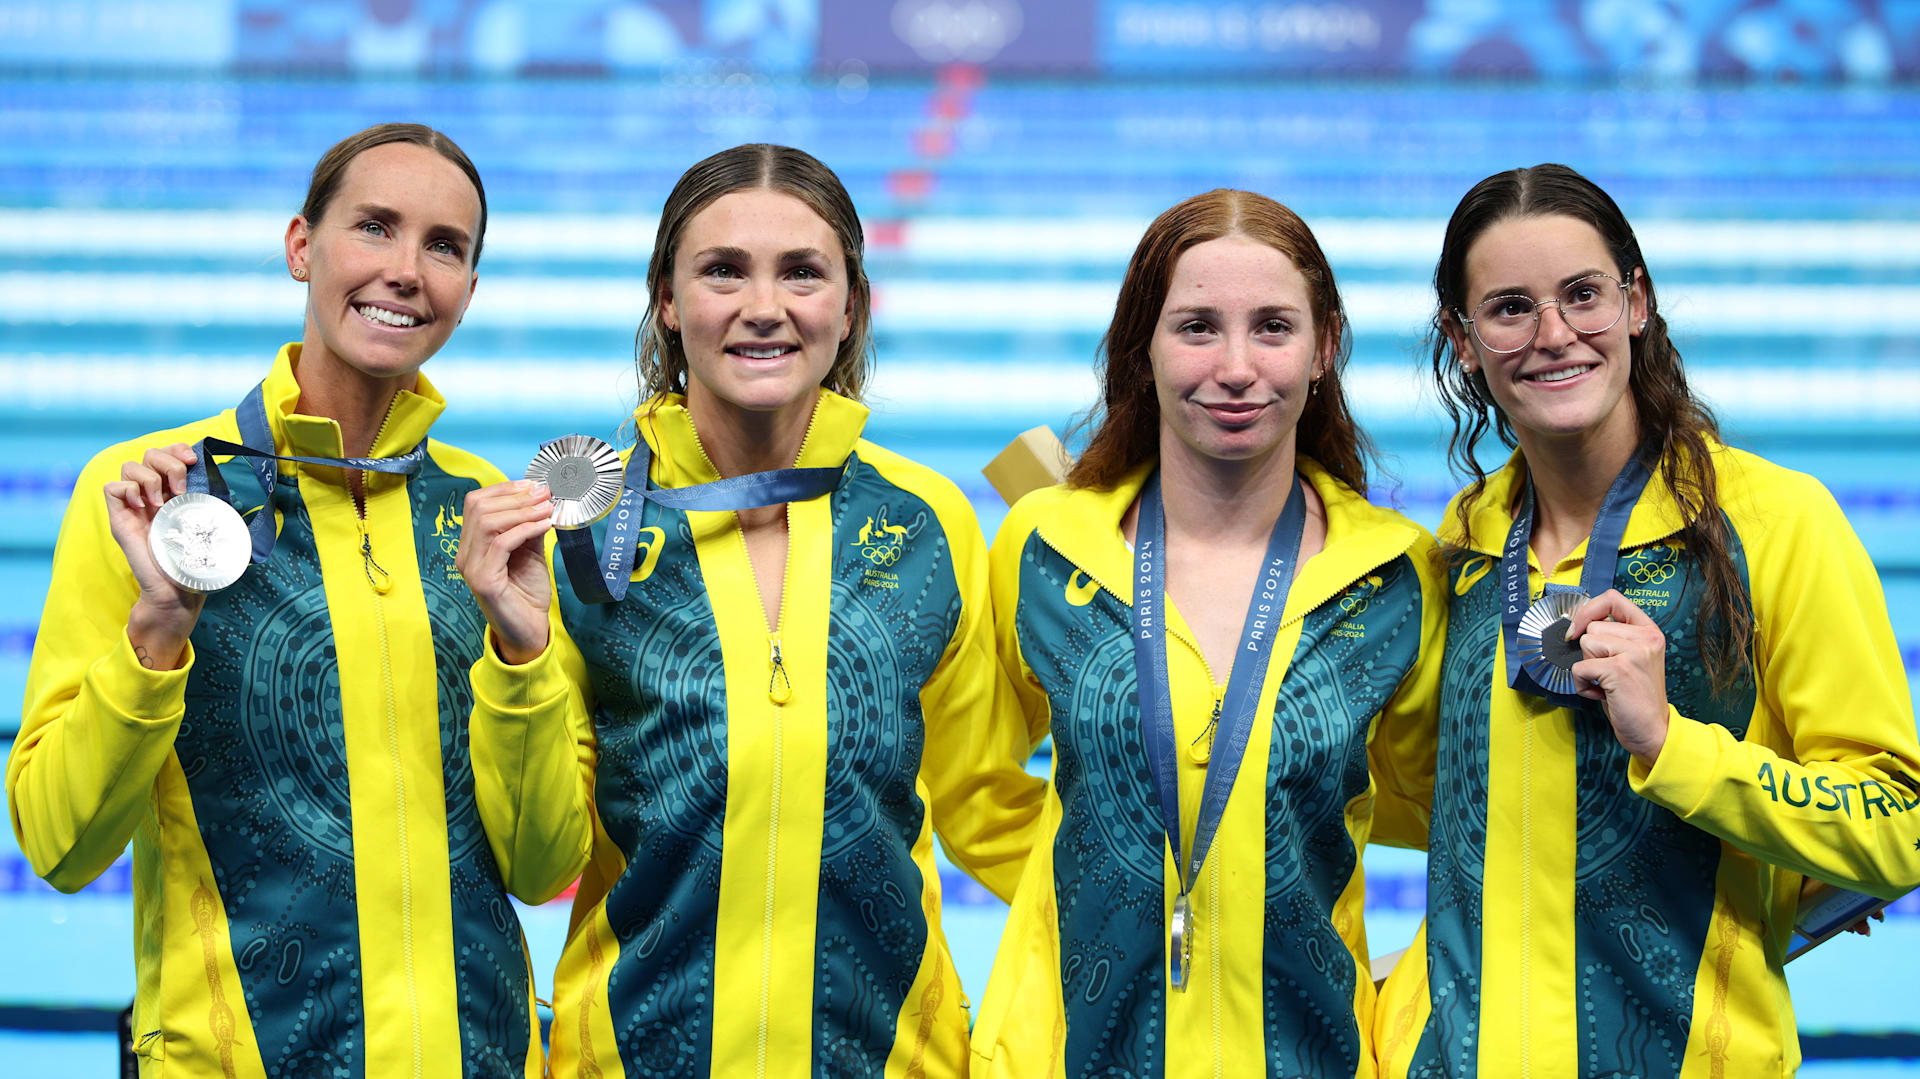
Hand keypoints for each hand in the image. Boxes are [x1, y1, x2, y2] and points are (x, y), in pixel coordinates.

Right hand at [103, 444, 207, 669]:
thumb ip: (219, 507)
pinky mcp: (119, 519)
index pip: (168, 453)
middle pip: (149, 454)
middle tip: (181, 490)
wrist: (176, 590)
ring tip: (162, 504)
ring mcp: (134, 505)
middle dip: (168, 462)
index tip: (193, 461)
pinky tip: (144, 508)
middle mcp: (152, 494)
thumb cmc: (195, 561)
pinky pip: (111, 487)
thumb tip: (252, 492)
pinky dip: (128, 490)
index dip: (177, 449)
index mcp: (173, 491)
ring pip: (129, 466)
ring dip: (149, 478)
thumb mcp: (213, 528)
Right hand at [455, 481, 553, 663]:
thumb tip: (540, 498)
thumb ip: (528, 526)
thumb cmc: (527, 593)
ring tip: (547, 508)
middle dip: (516, 496)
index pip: (477, 503)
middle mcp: (465, 554)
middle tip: (545, 494)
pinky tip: (544, 525)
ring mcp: (471, 568)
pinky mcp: (484, 581)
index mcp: (472, 544)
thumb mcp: (530, 551)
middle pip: (479, 508)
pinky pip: (501, 544)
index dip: (505, 489)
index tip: (534, 485)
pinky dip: (525, 529)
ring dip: (521, 510)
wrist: (529, 630)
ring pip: (487, 523)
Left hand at [1567, 588, 1669, 765]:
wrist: (1653, 731)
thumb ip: (1614, 637)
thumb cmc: (1634, 697)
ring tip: (1607, 684)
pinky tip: (1602, 695)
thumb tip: (1576, 624)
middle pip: (1592, 627)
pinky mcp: (1619, 669)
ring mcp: (1634, 652)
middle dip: (1590, 653)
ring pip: (1585, 645)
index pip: (1612, 598)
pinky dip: (1583, 685)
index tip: (1578, 628)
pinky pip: (1579, 668)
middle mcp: (1646, 638)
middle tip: (1609, 674)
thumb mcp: (1631, 658)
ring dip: (1587, 669)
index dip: (1588, 609)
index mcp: (1649, 631)